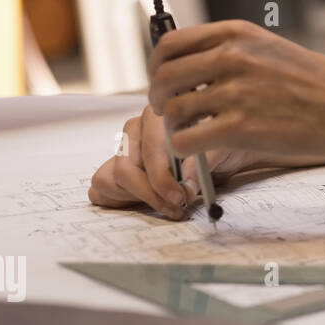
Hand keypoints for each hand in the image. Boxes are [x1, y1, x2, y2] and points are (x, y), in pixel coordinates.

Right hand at [88, 104, 258, 218]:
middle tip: (177, 208)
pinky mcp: (113, 167)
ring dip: (138, 199)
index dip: (162, 179)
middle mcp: (135, 129)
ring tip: (168, 205)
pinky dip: (121, 200)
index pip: (149, 152)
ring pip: (111, 179)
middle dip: (152, 194)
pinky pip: (101, 187)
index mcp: (158, 116)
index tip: (180, 197)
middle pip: (126, 170)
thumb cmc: (220, 146)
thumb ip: (199, 165)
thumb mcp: (221, 151)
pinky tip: (147, 201)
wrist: (223, 150)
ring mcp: (121, 148)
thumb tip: (184, 185)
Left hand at [145, 19, 324, 163]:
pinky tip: (199, 149)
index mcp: (238, 34)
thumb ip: (233, 50)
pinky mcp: (240, 127)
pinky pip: (185, 139)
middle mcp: (232, 57)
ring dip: (174, 126)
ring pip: (172, 110)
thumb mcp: (273, 49)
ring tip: (190, 132)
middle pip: (163, 77)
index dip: (156, 66)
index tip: (161, 81)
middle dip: (158, 97)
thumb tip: (192, 63)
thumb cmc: (320, 84)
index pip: (171, 44)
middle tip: (167, 111)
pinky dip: (184, 148)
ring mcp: (235, 92)